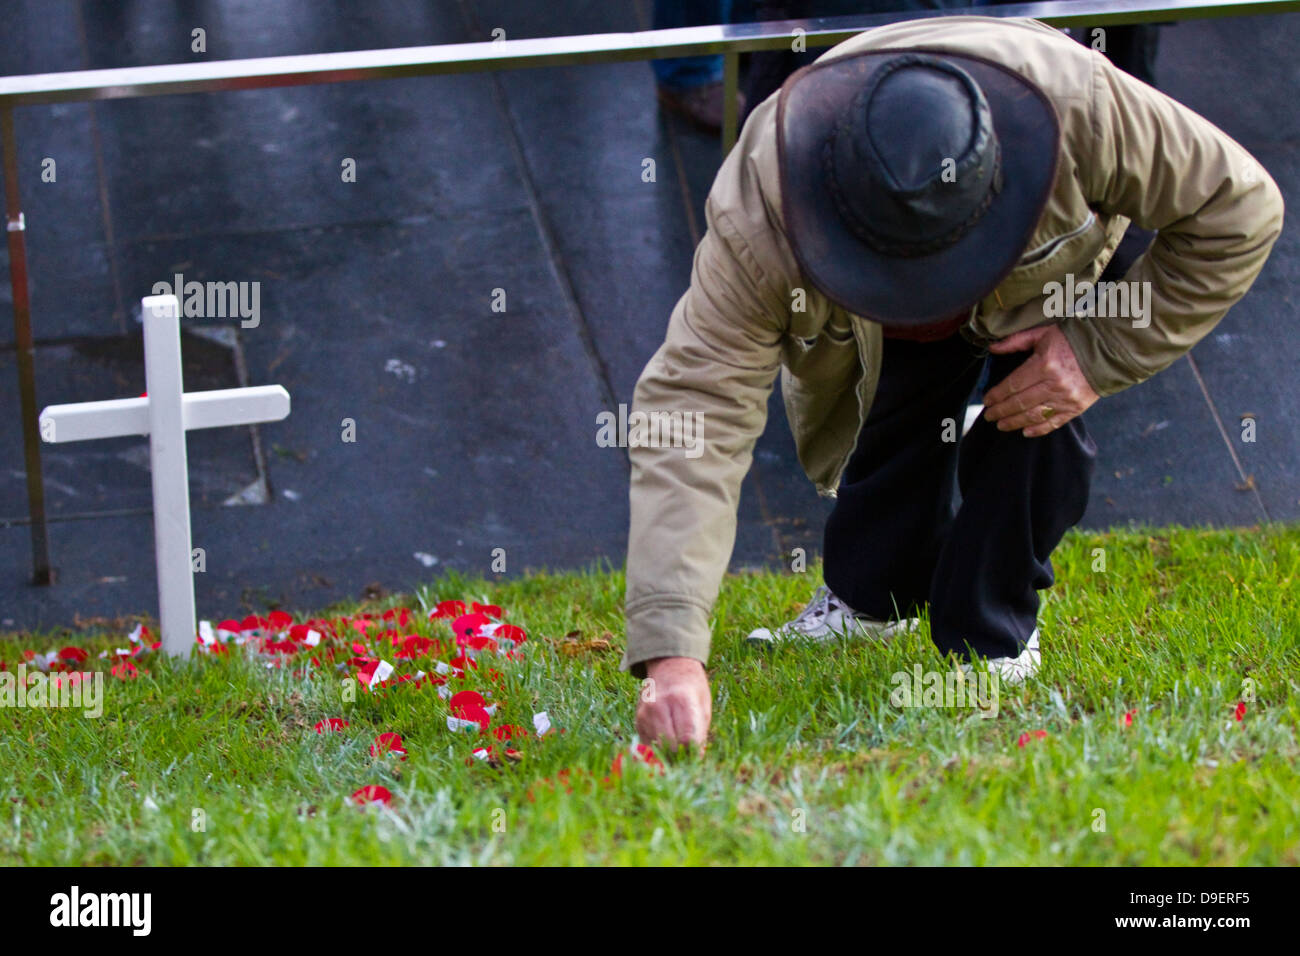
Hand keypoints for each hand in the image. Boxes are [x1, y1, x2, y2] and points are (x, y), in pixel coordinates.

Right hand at [635, 657, 711, 752]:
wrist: (670, 668)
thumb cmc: (692, 688)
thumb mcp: (703, 706)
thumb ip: (699, 734)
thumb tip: (694, 759)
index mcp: (681, 701)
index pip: (686, 738)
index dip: (693, 752)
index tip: (697, 754)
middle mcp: (659, 707)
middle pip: (669, 746)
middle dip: (680, 755)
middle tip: (688, 756)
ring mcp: (645, 714)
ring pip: (657, 748)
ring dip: (668, 753)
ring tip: (678, 747)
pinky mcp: (638, 721)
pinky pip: (648, 744)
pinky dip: (658, 748)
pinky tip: (667, 740)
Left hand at [983, 324, 1098, 436]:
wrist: (1109, 350)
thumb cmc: (1072, 339)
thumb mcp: (1043, 334)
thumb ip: (1016, 341)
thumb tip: (992, 348)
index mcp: (1044, 364)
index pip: (1012, 385)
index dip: (997, 395)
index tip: (986, 400)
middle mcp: (1054, 384)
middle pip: (1019, 403)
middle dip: (1001, 411)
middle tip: (989, 416)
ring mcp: (1066, 398)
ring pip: (1033, 415)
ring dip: (1014, 422)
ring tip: (1001, 425)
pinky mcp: (1077, 408)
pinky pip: (1054, 423)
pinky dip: (1038, 429)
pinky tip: (1025, 432)